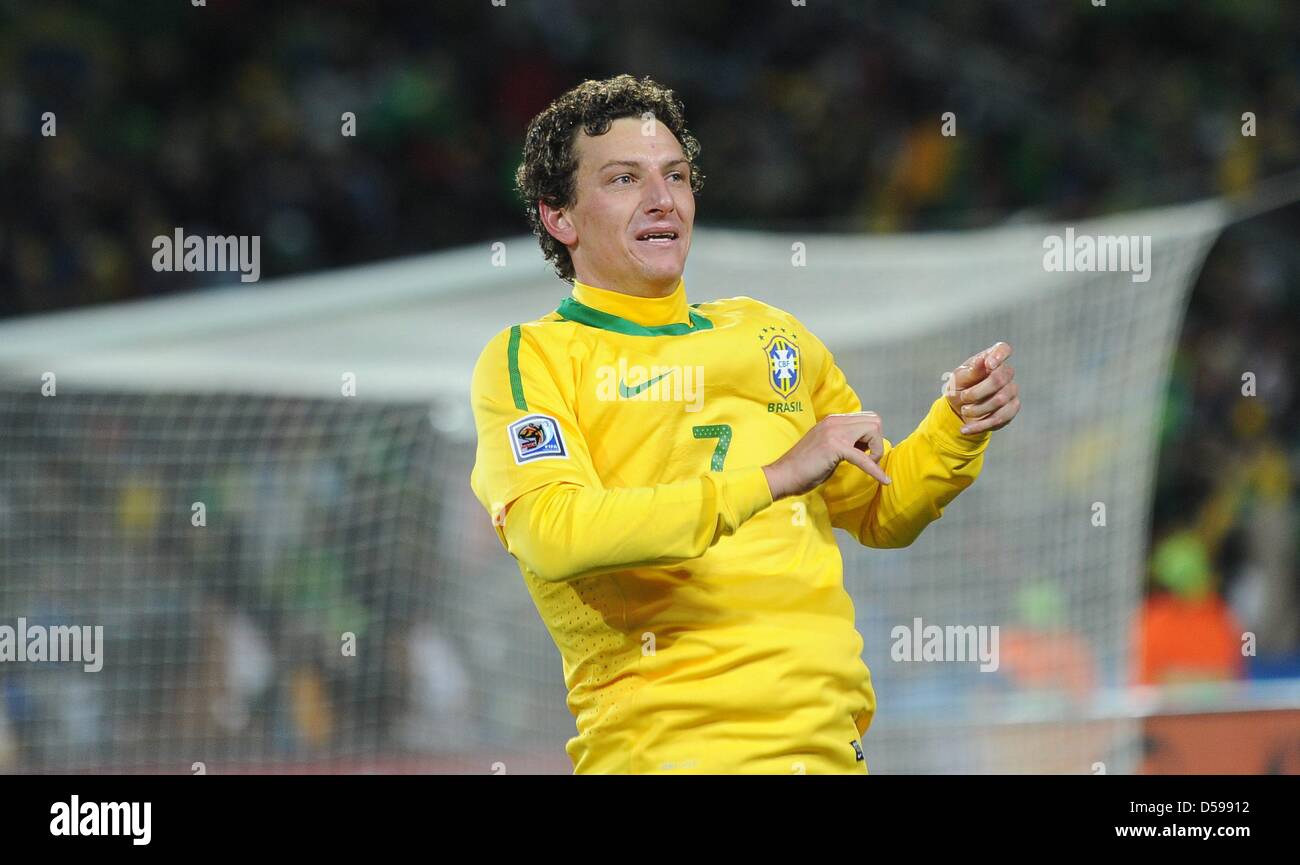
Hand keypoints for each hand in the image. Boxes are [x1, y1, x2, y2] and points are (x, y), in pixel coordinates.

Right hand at [763, 411, 889, 500]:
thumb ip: (843, 441)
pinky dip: (876, 471)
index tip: (864, 453)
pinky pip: (865, 458)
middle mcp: (834, 421)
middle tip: (868, 459)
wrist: (782, 475)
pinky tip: (884, 481)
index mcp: (832, 420)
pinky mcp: (835, 447)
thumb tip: (864, 446)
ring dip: (876, 451)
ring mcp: (834, 432)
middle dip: (877, 442)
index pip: (866, 418)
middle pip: (874, 420)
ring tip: (867, 465)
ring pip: (873, 431)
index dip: (871, 437)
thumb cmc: (803, 467)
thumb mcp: (826, 447)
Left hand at [945, 341, 1019, 434]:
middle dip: (977, 391)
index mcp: (990, 359)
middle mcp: (1005, 372)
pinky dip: (980, 425)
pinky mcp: (1012, 409)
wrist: (960, 409)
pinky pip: (1000, 418)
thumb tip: (981, 361)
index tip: (989, 364)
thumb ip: (970, 371)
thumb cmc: (960, 388)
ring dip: (977, 409)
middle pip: (1000, 378)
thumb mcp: (958, 379)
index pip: (1002, 349)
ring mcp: (1011, 390)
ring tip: (965, 411)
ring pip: (1000, 400)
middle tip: (964, 398)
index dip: (999, 355)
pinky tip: (965, 429)